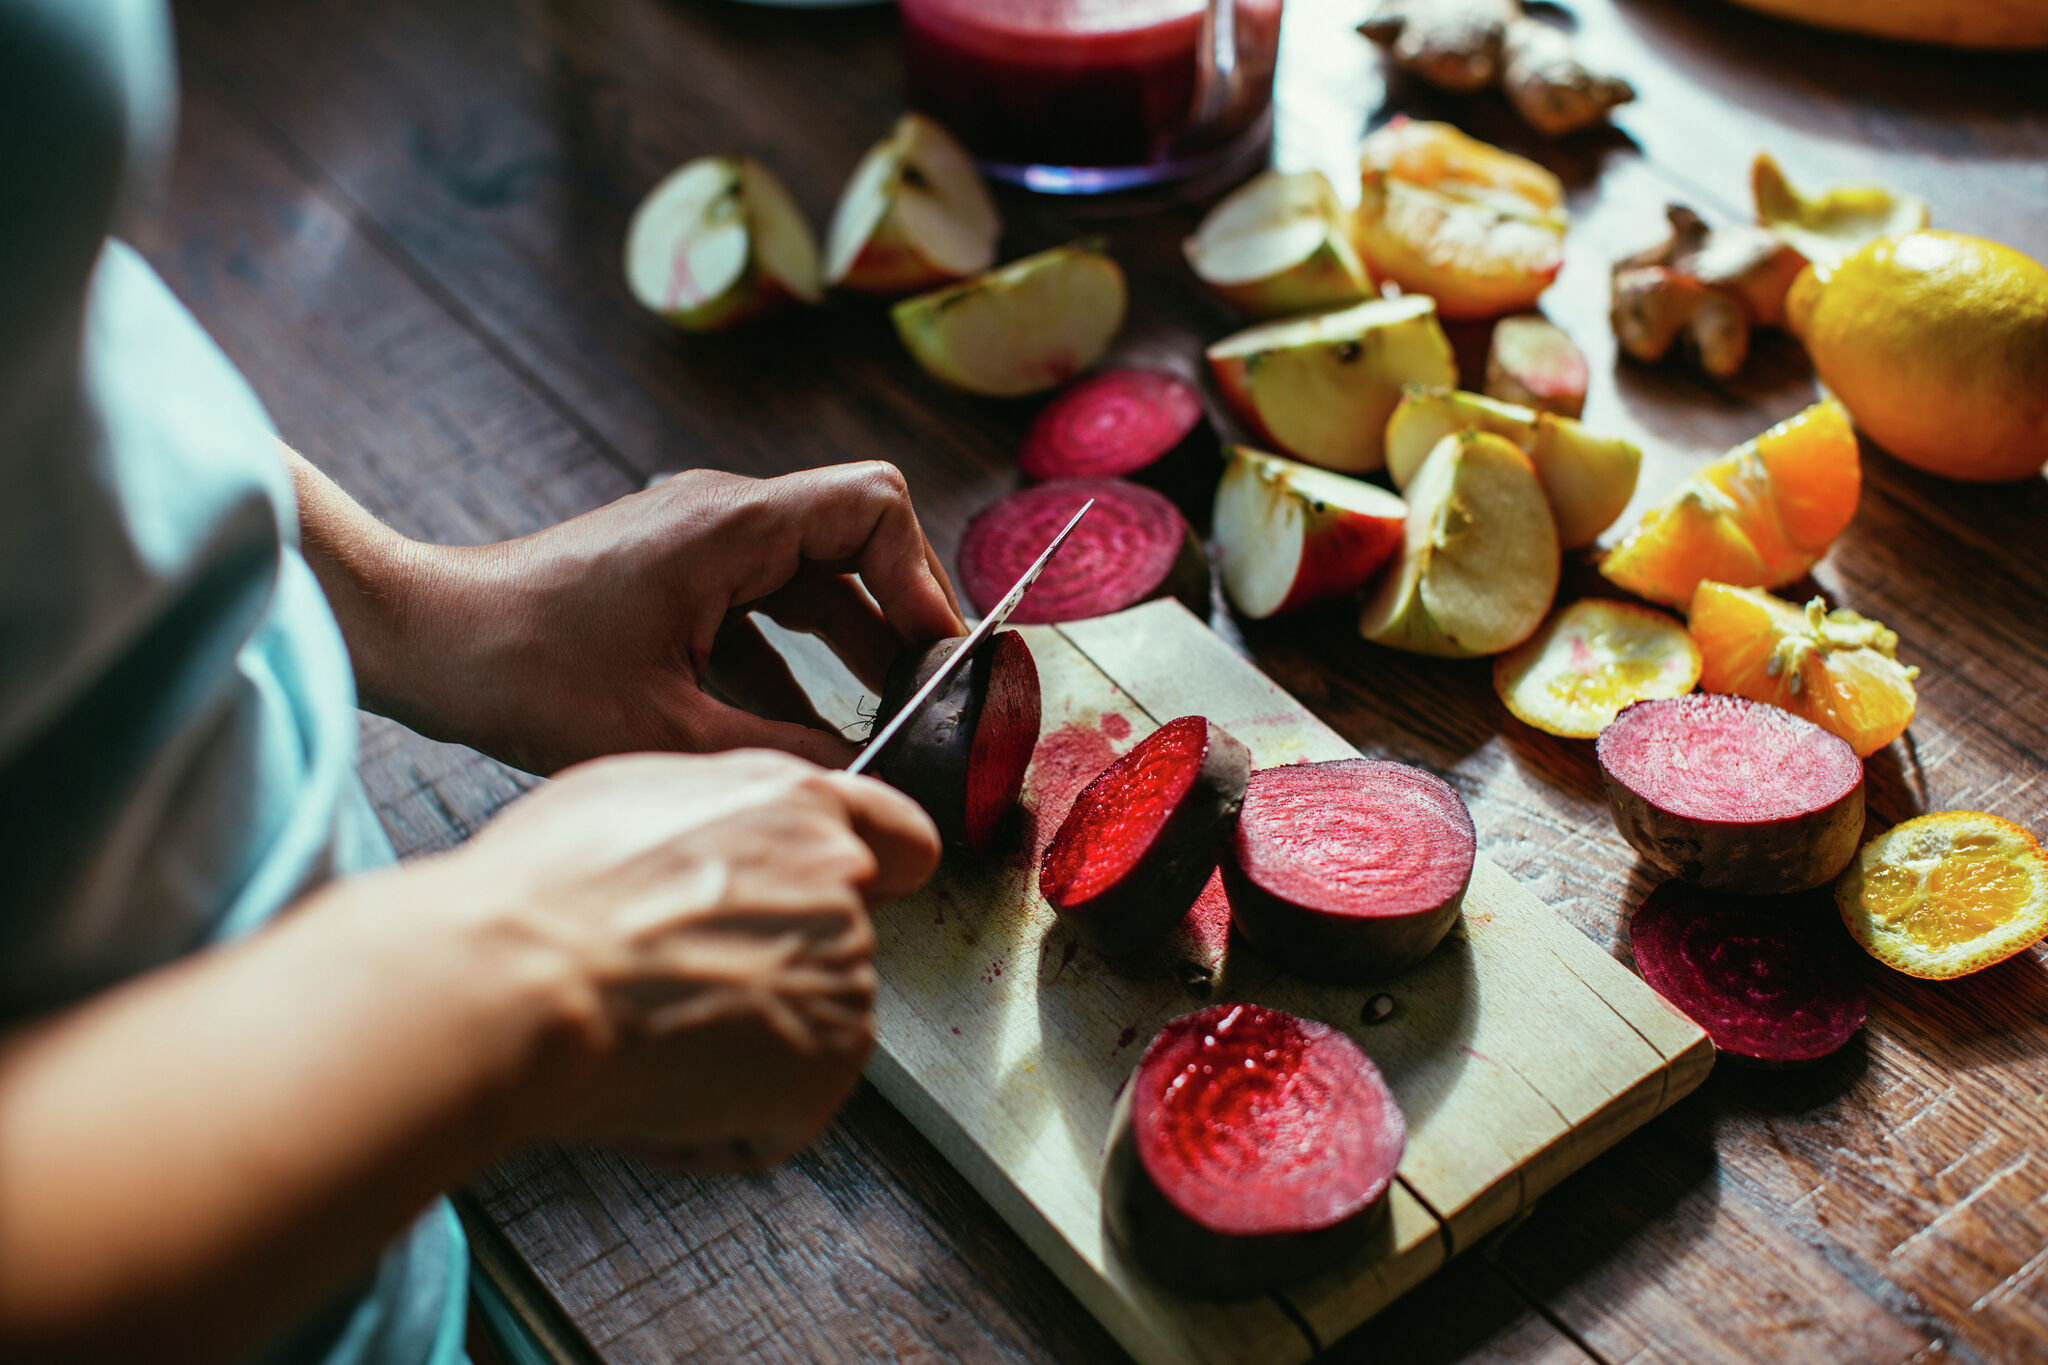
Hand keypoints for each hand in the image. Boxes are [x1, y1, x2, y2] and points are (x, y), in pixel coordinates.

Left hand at [306, 458, 965, 774]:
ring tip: (886, 717)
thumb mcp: (666, 731)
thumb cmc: (526, 670)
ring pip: (812, 578)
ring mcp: (697, 542)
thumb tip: (860, 779)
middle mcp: (722, 515)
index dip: (921, 577)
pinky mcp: (674, 575)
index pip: (874, 506)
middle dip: (899, 617)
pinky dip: (796, 660)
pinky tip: (808, 729)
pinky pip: (764, 606)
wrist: (426, 642)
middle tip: (927, 695)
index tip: (935, 655)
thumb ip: (780, 750)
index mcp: (731, 525)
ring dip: (852, 644)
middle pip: (856, 540)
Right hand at [416, 748, 939, 1167]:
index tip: (871, 897)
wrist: (520, 981)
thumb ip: (720, 818)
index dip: (881, 875)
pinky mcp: (830, 1062)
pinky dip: (720, 1122)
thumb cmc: (546, 893)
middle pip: (835, 945)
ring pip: (800, 1030)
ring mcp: (845, 974)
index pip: (899, 839)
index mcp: (797, 805)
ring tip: (647, 1031)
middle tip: (673, 985)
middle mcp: (839, 882)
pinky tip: (655, 1085)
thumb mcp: (635, 796)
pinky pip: (776, 1112)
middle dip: (767, 973)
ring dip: (740, 1049)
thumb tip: (722, 849)